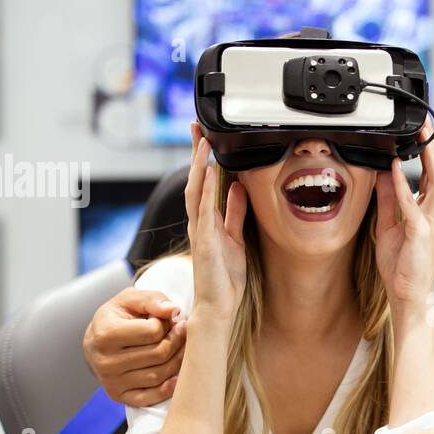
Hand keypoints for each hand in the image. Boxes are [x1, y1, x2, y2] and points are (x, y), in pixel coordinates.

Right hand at [83, 288, 186, 405]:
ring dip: (177, 361)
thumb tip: (174, 310)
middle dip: (177, 341)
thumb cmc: (117, 317)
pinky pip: (150, 398)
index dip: (166, 324)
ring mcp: (111, 381)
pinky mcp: (118, 396)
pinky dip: (168, 388)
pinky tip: (177, 376)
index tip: (167, 320)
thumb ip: (152, 300)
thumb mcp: (130, 300)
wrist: (96, 341)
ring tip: (181, 347)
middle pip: (159, 354)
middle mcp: (105, 361)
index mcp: (106, 334)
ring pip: (159, 375)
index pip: (153, 331)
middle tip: (183, 333)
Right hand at [185, 130, 247, 323]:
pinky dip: (207, 189)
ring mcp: (200, 231)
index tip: (204, 137)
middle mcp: (200, 223)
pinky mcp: (205, 241)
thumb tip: (240, 188)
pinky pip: (205, 210)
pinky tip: (209, 170)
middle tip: (196, 127)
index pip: (202, 183)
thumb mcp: (236, 238)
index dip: (202, 159)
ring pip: (195, 190)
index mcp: (207, 222)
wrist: (218, 306)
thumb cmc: (225, 278)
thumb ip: (236, 213)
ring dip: (198, 164)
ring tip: (203, 141)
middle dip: (195, 153)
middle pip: (194, 180)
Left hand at [374, 122, 433, 316]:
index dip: (425, 149)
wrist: (409, 296)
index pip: (430, 172)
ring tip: (415, 135)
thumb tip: (382, 174)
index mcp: (429, 209)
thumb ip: (388, 199)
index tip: (416, 130)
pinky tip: (392, 169)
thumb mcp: (389, 225)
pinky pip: (412, 203)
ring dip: (425, 155)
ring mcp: (431, 221)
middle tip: (421, 122)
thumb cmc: (403, 266)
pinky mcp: (421, 232)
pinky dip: (402, 184)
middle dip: (430, 144)